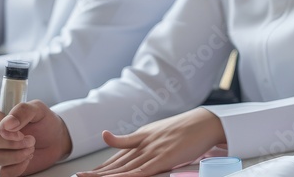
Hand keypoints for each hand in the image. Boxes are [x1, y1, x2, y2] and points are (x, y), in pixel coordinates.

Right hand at [0, 100, 71, 176]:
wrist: (57, 141)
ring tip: (31, 147)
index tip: (8, 123)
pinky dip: (18, 166)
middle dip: (8, 141)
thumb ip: (22, 111)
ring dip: (15, 154)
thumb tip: (6, 123)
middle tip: (28, 138)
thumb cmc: (46, 123)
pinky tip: (28, 158)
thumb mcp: (38, 109)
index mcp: (1, 117)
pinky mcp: (6, 167)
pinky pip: (3, 172)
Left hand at [77, 108, 225, 176]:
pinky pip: (140, 171)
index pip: (118, 155)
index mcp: (143, 137)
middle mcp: (143, 143)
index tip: (87, 172)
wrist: (205, 122)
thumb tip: (130, 144)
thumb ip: (144, 140)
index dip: (102, 165)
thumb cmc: (186, 129)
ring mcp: (152, 150)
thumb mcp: (160, 132)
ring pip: (124, 167)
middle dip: (97, 171)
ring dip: (105, 175)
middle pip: (116, 162)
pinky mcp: (162, 158)